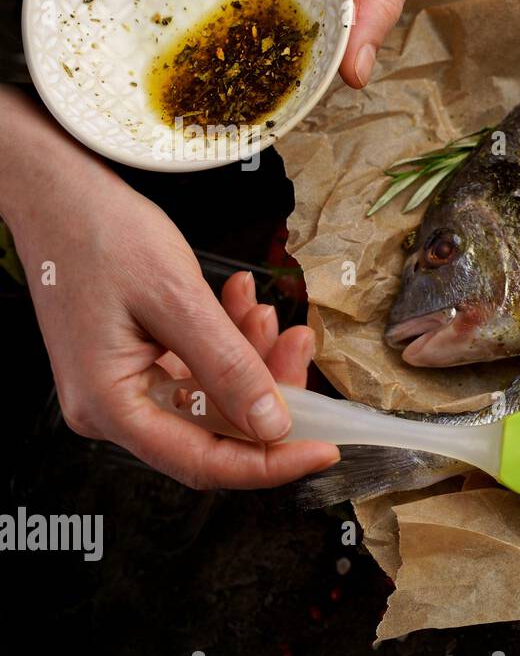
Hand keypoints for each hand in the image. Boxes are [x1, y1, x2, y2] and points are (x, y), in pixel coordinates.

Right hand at [0, 87, 338, 489]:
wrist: (58, 192)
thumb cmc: (97, 234)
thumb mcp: (177, 299)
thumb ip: (228, 366)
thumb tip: (273, 423)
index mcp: (110, 405)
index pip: (203, 463)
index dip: (270, 464)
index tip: (323, 449)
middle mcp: (114, 407)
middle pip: (216, 431)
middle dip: (269, 390)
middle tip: (300, 346)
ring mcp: (126, 385)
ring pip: (215, 396)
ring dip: (252, 357)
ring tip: (266, 312)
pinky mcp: (139, 362)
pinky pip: (199, 368)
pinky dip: (229, 340)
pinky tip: (242, 304)